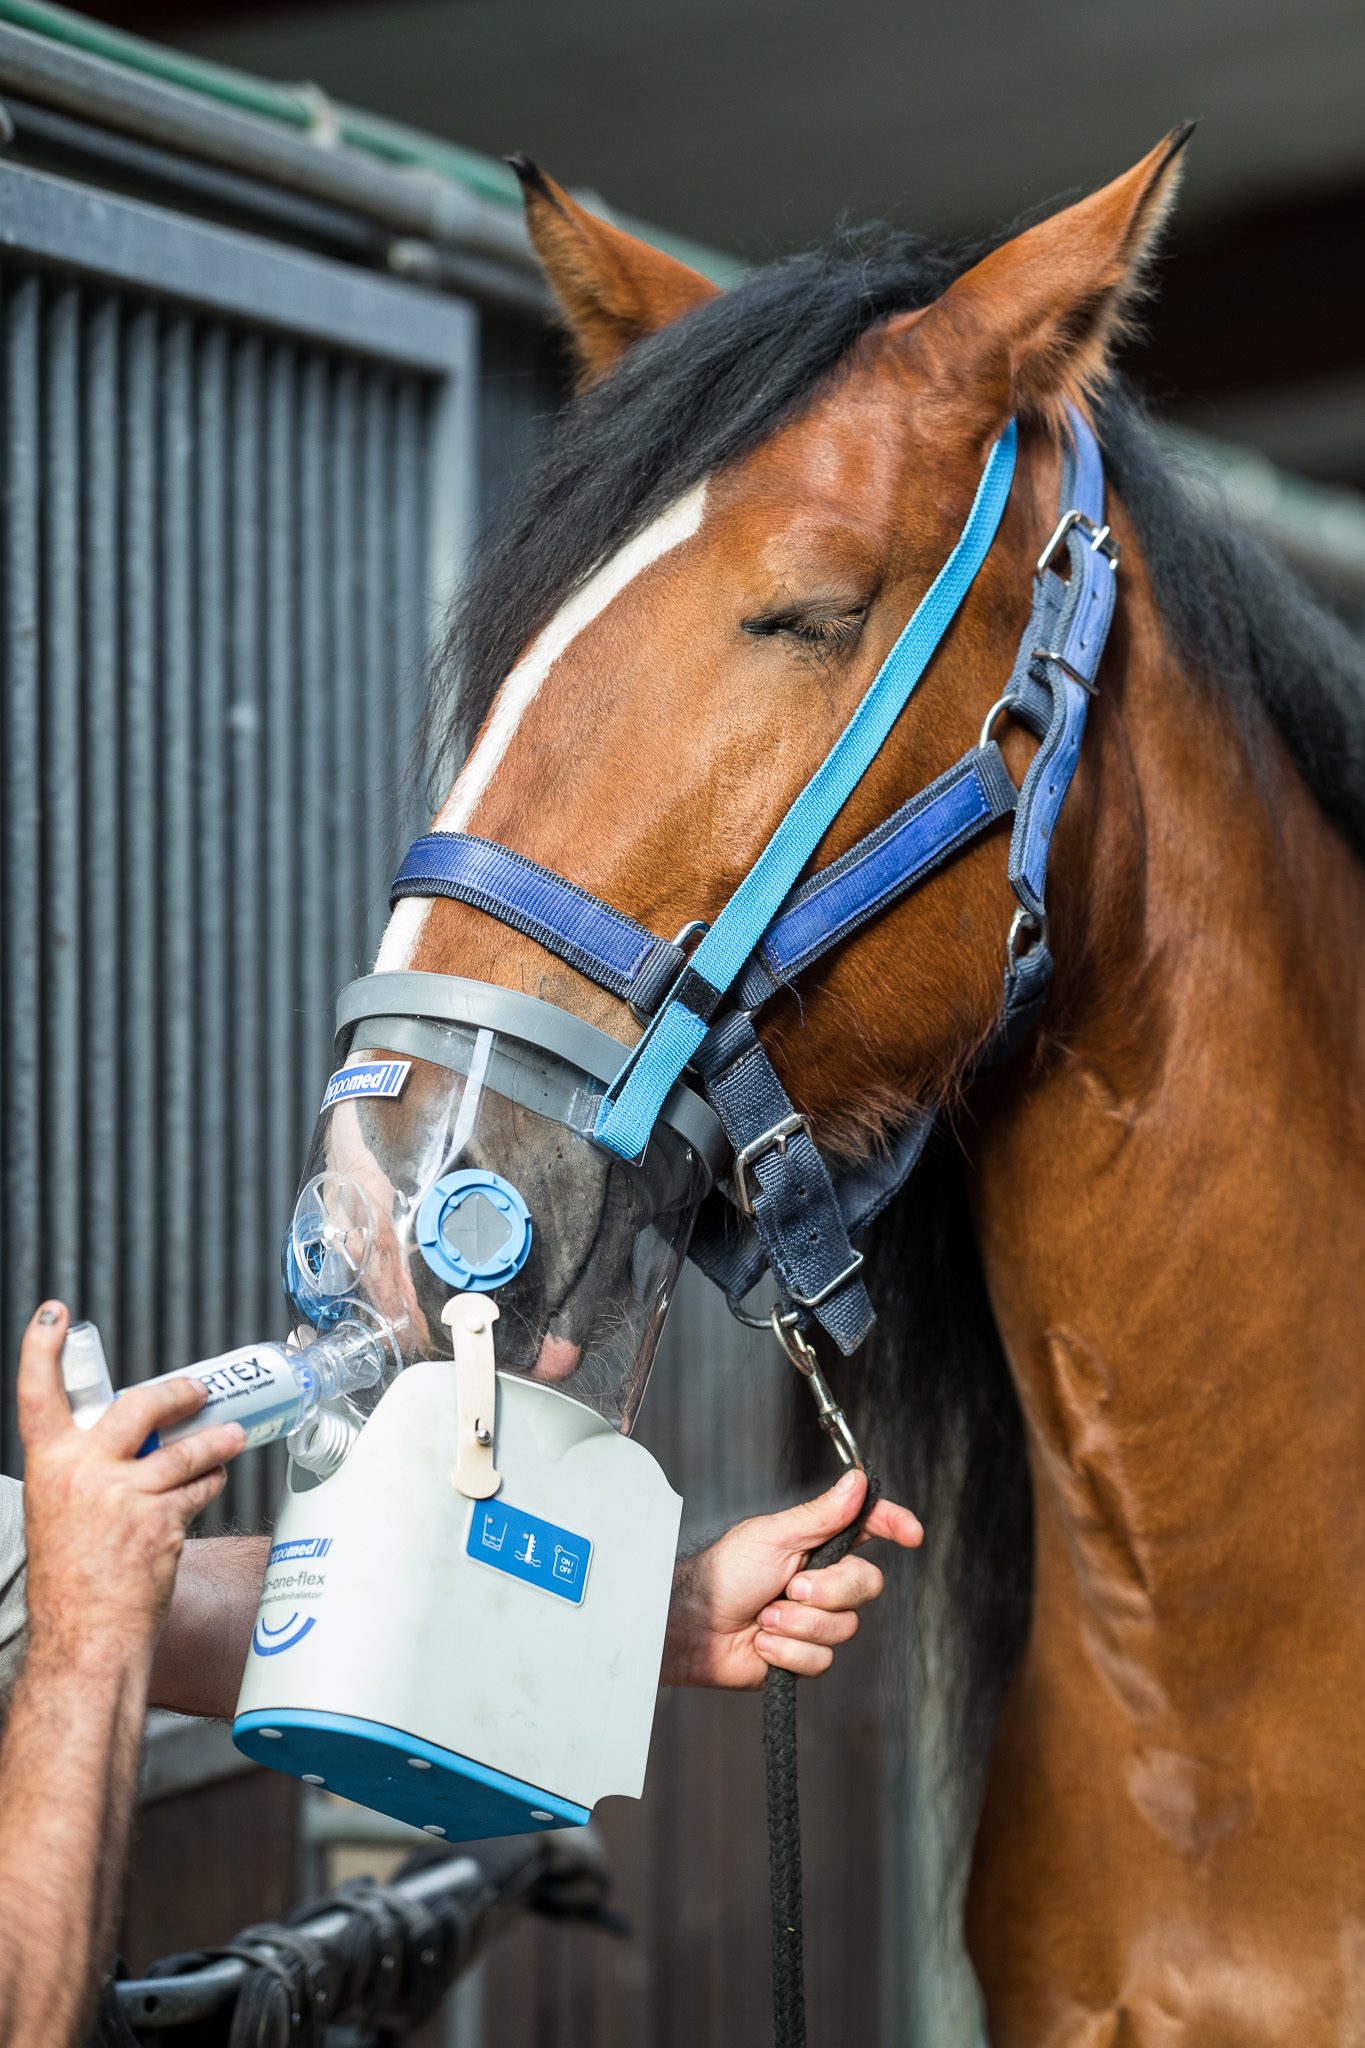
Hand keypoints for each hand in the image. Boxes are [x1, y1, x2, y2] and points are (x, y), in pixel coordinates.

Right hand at [18, 1303, 247, 1670]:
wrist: (84, 1640)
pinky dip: (210, 1484)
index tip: (53, 1314)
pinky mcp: (162, 1519)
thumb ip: (87, 1472)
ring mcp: (125, 1495)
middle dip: (179, 1392)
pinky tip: (210, 1486)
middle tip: (199, 1390)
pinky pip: (200, 1486)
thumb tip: (129, 1445)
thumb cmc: (72, 1584)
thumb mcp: (60, 1513)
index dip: (42, 1349)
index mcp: (48, 1468)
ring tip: (233, 1436)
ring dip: (218, 1440)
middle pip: (140, 1405)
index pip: (38, 1395)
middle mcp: (83, 1473)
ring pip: (188, 1447)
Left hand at [661, 1468, 921, 1688]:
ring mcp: (815, 1619)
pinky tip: (763, 1642)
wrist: (694, 1626)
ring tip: (764, 1617)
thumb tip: (857, 1480)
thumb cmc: (725, 1574)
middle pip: (866, 1584)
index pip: (868, 1528)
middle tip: (790, 1588)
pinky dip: (788, 1651)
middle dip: (827, 1591)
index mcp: (817, 1542)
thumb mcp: (773, 1535)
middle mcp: (822, 1580)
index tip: (912, 1534)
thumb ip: (822, 1514)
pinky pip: (822, 1659)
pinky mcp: (804, 1654)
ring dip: (798, 1624)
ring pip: (844, 1627)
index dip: (894, 1526)